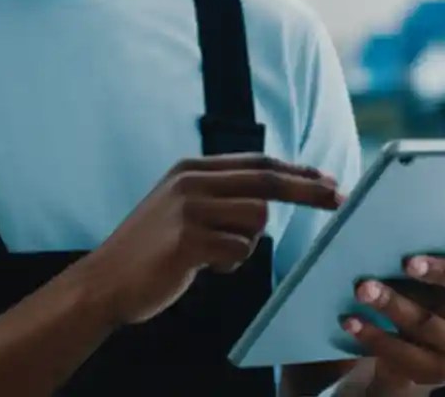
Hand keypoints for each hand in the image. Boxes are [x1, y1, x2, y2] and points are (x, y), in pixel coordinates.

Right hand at [91, 154, 343, 325]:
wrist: (104, 282)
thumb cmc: (151, 251)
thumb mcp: (182, 208)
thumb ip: (220, 195)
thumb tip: (271, 196)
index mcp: (192, 169)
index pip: (259, 163)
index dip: (297, 171)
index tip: (329, 179)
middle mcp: (191, 182)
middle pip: (268, 180)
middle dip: (309, 189)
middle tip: (340, 198)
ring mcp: (189, 209)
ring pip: (256, 220)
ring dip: (245, 245)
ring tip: (213, 256)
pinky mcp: (189, 239)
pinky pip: (239, 250)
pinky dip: (230, 265)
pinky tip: (202, 268)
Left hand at [343, 256, 444, 390]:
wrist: (427, 337)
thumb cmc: (434, 290)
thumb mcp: (441, 275)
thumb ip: (428, 261)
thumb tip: (386, 239)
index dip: (442, 271)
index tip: (408, 262)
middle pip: (438, 311)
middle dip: (397, 297)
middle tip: (364, 285)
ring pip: (420, 331)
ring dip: (385, 313)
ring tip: (358, 298)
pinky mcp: (439, 374)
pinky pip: (404, 357)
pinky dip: (375, 337)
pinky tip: (352, 323)